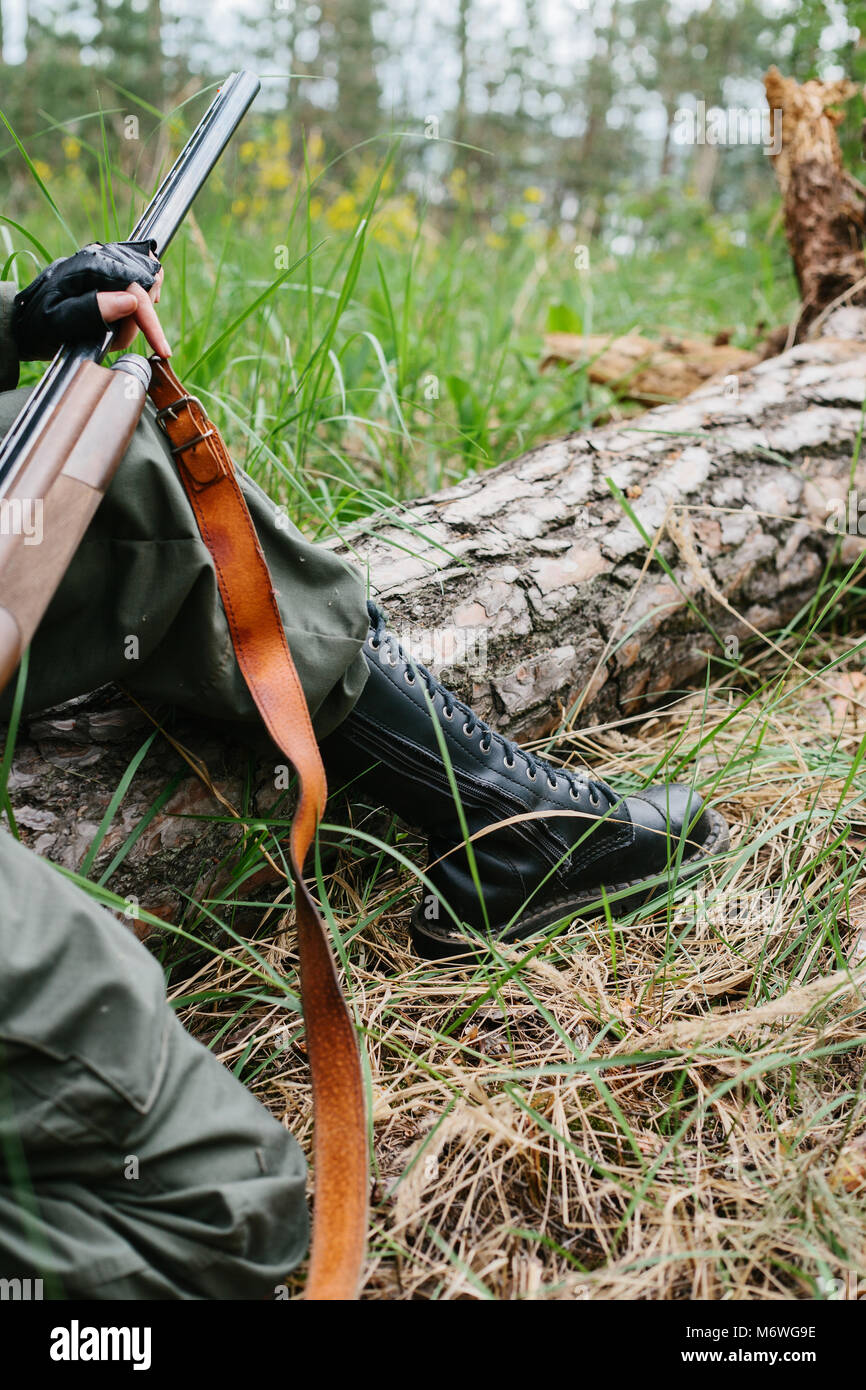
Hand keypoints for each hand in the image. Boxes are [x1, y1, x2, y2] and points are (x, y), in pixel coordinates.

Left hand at [12, 241, 171, 360]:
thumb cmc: (39, 324)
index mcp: (91, 265)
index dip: (151, 322)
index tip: (162, 350)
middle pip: (146, 288)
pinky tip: (117, 319)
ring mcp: (108, 262)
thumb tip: (130, 301)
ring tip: (108, 330)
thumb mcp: (58, 322)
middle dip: (138, 321)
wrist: (27, 322)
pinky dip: (135, 311)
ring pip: (145, 290)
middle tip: (113, 336)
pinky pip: (138, 289)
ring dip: (134, 319)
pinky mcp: (111, 271)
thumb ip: (93, 310)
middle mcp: (102, 257)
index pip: (136, 290)